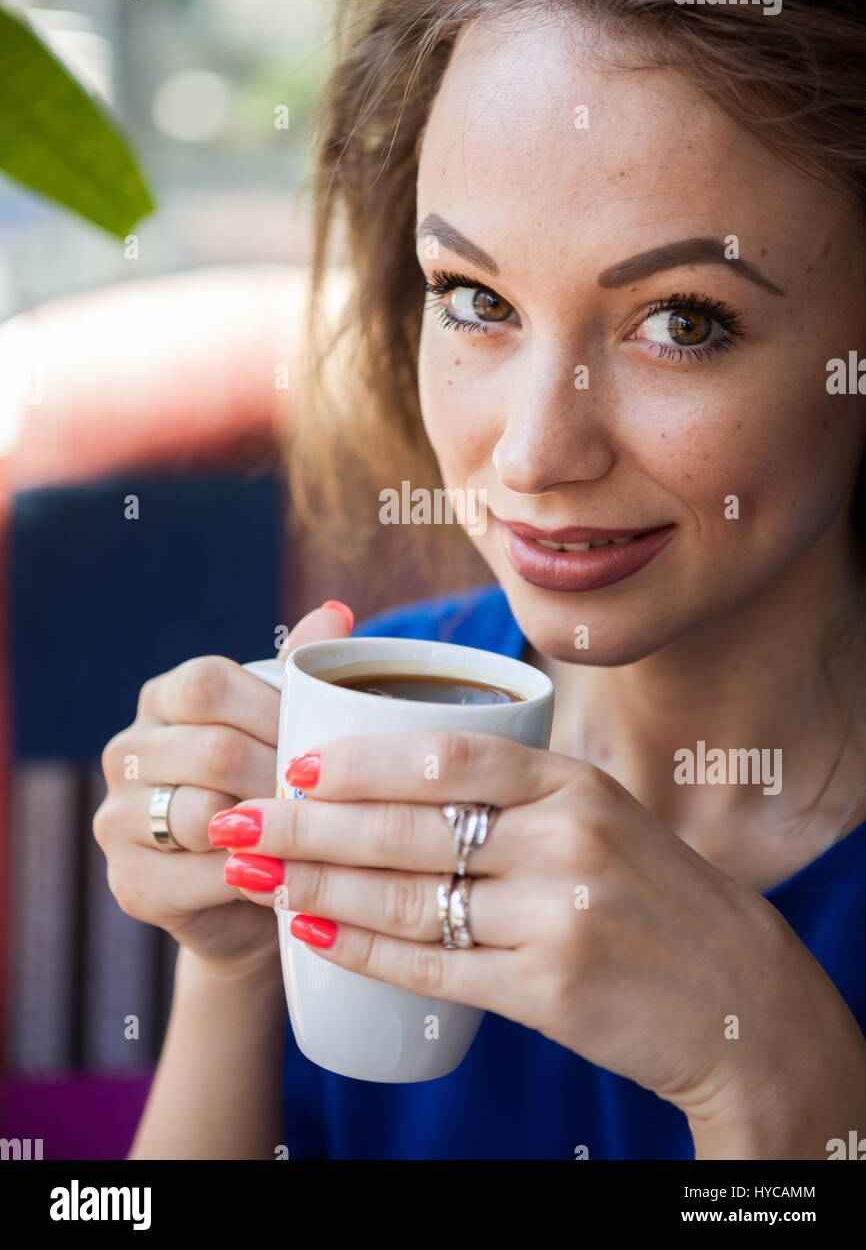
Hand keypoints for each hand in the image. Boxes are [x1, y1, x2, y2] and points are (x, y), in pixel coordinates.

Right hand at [94, 601, 353, 978]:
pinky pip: (202, 874)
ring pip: (203, 813)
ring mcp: (118, 820)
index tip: (327, 740)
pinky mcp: (131, 883)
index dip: (274, 710)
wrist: (257, 891)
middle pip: (211, 749)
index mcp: (162, 700)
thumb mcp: (287, 728)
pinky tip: (290, 873)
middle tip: (334, 796)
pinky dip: (256, 875)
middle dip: (282, 774)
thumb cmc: (274, 791)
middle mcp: (127, 753)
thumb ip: (303, 675)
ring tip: (315, 833)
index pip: (207, 683)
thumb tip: (335, 614)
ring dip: (270, 826)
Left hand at [213, 727, 830, 1124]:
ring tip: (258, 879)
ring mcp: (559, 917)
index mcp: (572, 783)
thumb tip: (391, 765)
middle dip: (308, 827)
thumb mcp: (599, 813)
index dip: (359, 759)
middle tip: (239, 823)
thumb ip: (516, 791)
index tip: (295, 765)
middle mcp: (565, 841)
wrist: (734, 995)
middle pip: (409, 828)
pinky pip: (433, 968)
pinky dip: (365, 952)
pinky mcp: (548, 990)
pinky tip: (315, 939)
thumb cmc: (649, 893)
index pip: (446, 754)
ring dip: (319, 889)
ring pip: (409, 898)